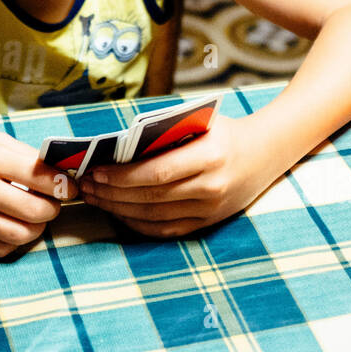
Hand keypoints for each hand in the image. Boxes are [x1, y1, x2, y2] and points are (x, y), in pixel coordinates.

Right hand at [0, 128, 79, 257]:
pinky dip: (13, 242)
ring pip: (19, 235)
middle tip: (54, 202)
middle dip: (54, 208)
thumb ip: (24, 156)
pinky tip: (13, 227)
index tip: (71, 187)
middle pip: (34, 211)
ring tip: (36, 216)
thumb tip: (59, 174)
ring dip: (37, 228)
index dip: (64, 184)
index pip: (39, 177)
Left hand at [78, 114, 285, 237]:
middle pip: (151, 197)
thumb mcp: (199, 121)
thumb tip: (116, 146)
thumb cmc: (224, 131)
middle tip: (85, 187)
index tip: (95, 172)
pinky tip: (118, 212)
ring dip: (119, 209)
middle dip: (112, 193)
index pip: (157, 173)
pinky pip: (166, 230)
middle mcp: (211, 187)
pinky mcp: (208, 223)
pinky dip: (138, 224)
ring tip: (95, 198)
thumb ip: (164, 132)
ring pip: (155, 216)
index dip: (121, 177)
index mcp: (209, 157)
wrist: (265, 152)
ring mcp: (211, 209)